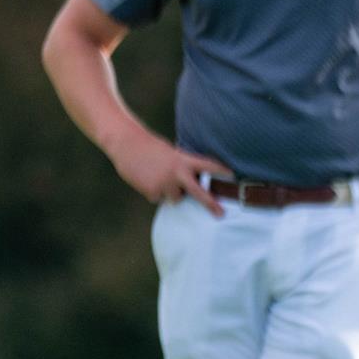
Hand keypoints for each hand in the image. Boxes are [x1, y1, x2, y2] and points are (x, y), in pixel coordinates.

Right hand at [108, 128, 233, 214]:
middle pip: (198, 192)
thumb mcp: (171, 154)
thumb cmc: (149, 147)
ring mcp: (165, 183)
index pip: (207, 165)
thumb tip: (188, 189)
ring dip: (170, 193)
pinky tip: (145, 179)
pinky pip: (158, 199)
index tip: (233, 175)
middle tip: (221, 214)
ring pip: (175, 199)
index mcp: (183, 160)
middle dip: (210, 204)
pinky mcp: (153, 192)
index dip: (220, 170)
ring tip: (157, 177)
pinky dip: (153, 192)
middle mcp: (177, 173)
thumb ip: (182, 168)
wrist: (126, 143)